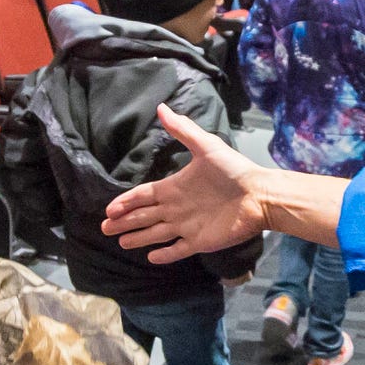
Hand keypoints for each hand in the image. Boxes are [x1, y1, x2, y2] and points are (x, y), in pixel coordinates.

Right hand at [102, 106, 268, 262]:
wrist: (260, 195)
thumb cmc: (234, 170)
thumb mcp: (206, 146)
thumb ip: (183, 130)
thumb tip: (162, 107)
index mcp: (175, 187)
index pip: (143, 196)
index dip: (126, 202)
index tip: (109, 209)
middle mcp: (177, 208)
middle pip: (144, 216)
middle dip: (124, 221)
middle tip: (105, 228)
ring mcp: (188, 226)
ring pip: (156, 233)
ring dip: (138, 237)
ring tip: (121, 241)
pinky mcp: (200, 241)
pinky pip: (178, 249)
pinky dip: (165, 254)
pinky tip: (151, 257)